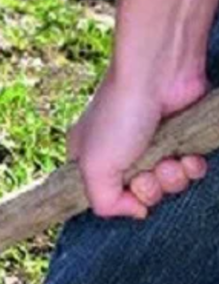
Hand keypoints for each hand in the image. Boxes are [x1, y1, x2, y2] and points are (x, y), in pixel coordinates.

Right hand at [67, 71, 208, 218]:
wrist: (159, 72)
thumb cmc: (119, 115)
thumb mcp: (94, 168)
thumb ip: (105, 203)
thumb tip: (137, 212)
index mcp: (91, 160)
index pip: (105, 198)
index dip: (119, 201)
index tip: (125, 188)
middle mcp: (121, 155)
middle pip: (140, 195)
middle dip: (150, 189)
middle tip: (149, 170)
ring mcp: (154, 147)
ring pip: (168, 185)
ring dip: (172, 179)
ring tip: (169, 160)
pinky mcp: (181, 138)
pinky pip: (191, 170)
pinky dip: (192, 168)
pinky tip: (187, 157)